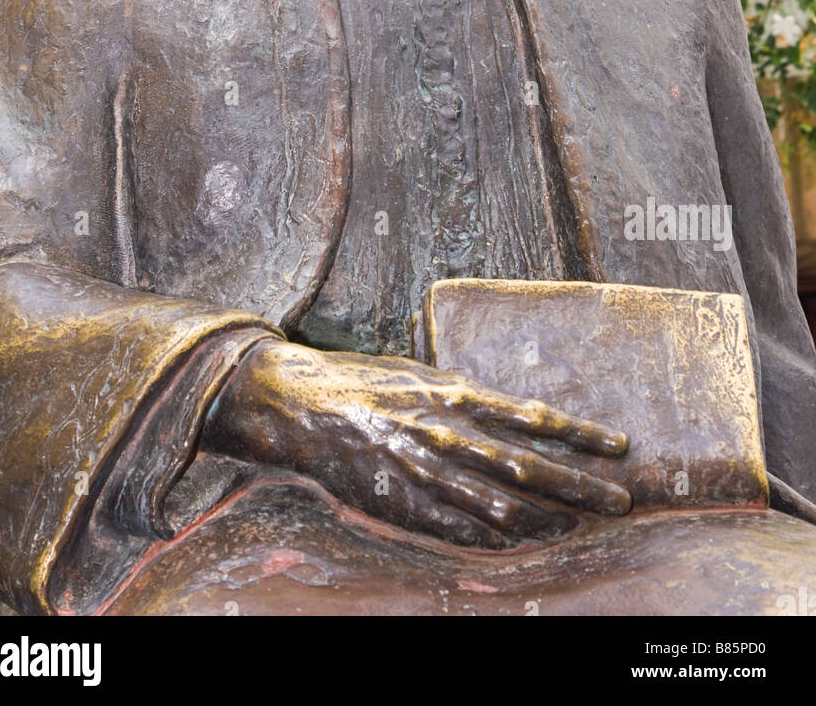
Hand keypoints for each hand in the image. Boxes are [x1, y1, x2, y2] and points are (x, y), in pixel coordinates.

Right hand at [203, 338, 630, 547]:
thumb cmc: (365, 382)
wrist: (300, 401)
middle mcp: (445, 429)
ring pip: (493, 501)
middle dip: (578, 484)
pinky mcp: (397, 498)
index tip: (619, 446)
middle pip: (525, 464)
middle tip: (621, 500)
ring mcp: (422, 468)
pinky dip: (485, 537)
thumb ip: (465, 397)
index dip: (579, 433)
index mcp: (454, 392)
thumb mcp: (422, 376)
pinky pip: (451, 525)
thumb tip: (511, 414)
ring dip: (542, 517)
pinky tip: (515, 545)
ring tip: (580, 528)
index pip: (532, 416)